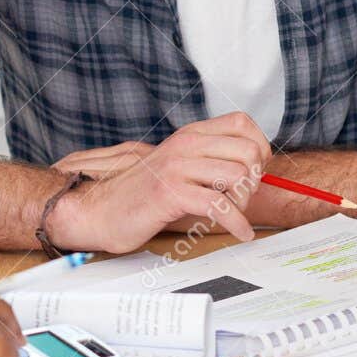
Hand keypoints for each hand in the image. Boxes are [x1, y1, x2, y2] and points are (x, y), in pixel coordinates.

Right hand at [46, 112, 270, 252]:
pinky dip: (237, 223)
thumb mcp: (176, 166)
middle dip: (255, 180)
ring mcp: (176, 167)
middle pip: (248, 151)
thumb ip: (206, 161)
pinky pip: (220, 206)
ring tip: (233, 214)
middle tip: (242, 197)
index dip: (259, 147)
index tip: (255, 170)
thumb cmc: (139, 195)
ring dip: (244, 202)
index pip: (243, 124)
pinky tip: (240, 232)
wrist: (98, 210)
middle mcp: (185, 145)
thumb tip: (251, 169)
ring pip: (238, 176)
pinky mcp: (170, 194)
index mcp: (189, 135)